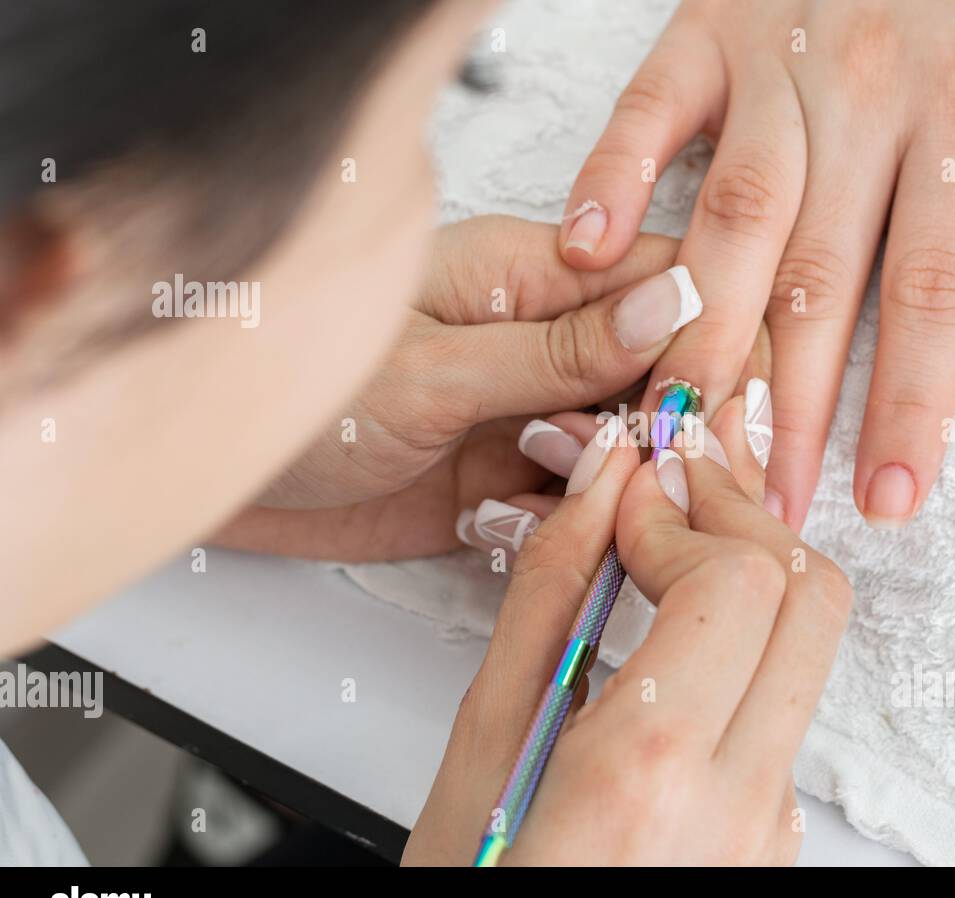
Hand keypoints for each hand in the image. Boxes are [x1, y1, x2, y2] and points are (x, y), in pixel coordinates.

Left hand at [212, 215, 692, 560]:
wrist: (208, 475)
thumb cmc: (286, 385)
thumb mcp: (433, 369)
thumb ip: (559, 349)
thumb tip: (675, 307)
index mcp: (525, 273)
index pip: (663, 280)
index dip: (705, 337)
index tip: (706, 401)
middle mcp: (536, 340)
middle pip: (658, 372)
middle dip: (657, 427)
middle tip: (623, 468)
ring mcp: (524, 413)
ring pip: (624, 448)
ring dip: (601, 484)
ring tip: (533, 492)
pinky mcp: (505, 482)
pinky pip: (574, 507)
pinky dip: (555, 528)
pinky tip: (493, 523)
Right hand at [403, 392, 850, 864]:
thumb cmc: (484, 893)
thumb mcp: (484, 747)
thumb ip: (549, 600)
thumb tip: (598, 491)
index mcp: (649, 772)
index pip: (736, 581)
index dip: (682, 508)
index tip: (628, 488)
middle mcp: (737, 802)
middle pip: (809, 599)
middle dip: (739, 517)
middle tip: (670, 489)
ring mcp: (768, 826)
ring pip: (805, 650)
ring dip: (745, 575)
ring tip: (664, 549)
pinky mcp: (772, 836)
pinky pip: (780, 709)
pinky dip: (738, 645)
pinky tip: (674, 635)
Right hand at [557, 0, 954, 530]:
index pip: (937, 290)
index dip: (908, 402)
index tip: (888, 496)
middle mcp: (866, 97)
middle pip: (817, 280)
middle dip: (789, 406)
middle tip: (760, 503)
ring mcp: (777, 64)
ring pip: (730, 221)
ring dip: (697, 335)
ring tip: (675, 432)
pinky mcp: (710, 31)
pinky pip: (650, 109)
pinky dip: (611, 177)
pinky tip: (588, 260)